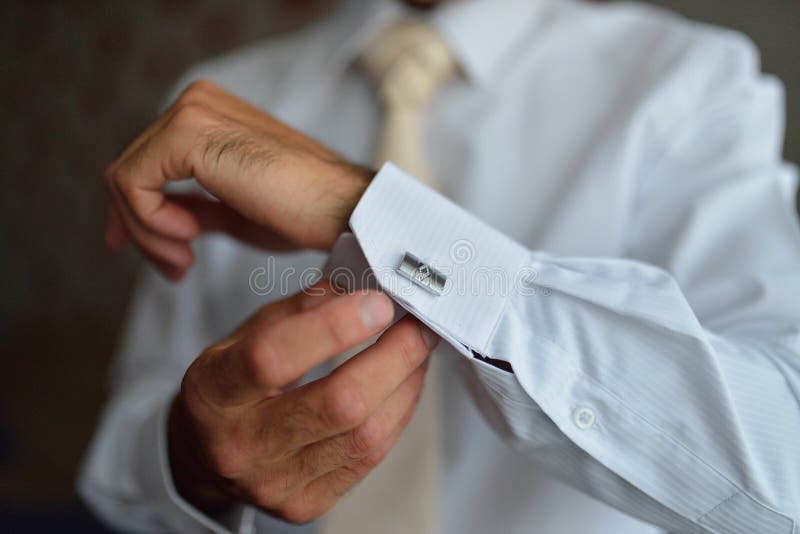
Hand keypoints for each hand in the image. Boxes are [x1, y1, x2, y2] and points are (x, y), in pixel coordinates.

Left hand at [103, 80, 372, 279]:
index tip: (161, 257)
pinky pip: (133, 182)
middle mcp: (196, 102)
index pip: (145, 164)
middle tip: (176, 269)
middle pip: (129, 172)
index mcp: (208, 115)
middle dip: (142, 231)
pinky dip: (150, 222)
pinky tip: (190, 240)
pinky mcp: (190, 133)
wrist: (344, 211)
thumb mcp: (233, 212)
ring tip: (183, 262)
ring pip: (124, 179)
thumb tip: (160, 218)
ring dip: (146, 233)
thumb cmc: (302, 214)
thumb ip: (195, 206)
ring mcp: (191, 112)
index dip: (137, 216)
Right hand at [168, 281, 438, 522]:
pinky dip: (397, 413)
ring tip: (418, 348)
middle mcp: (240, 445)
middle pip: (337, 403)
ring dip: (405, 384)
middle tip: (419, 324)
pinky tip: (405, 384)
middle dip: (393, 357)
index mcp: (214, 391)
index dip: (333, 327)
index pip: (273, 358)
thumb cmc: (231, 386)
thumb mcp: (244, 337)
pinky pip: (369, 457)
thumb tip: (362, 285)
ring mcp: (274, 484)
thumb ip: (299, 311)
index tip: (378, 302)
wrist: (205, 457)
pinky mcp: (305, 505)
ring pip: (364, 435)